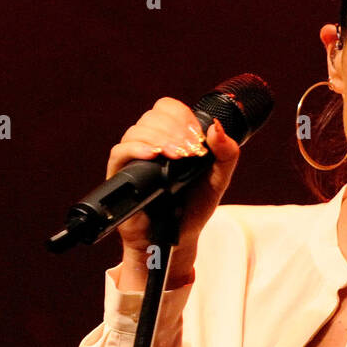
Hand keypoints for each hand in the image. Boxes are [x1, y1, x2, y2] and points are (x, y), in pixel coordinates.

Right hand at [108, 97, 240, 288]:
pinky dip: (136, 149)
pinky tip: (153, 155)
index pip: (168, 108)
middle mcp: (150, 143)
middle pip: (153, 116)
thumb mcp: (218, 180)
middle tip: (190, 152)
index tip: (198, 138)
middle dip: (175, 130)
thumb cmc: (194, 208)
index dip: (182, 117)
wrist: (178, 238)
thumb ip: (226, 154)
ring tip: (176, 157)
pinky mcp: (120, 174)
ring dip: (160, 138)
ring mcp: (134, 157)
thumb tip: (217, 127)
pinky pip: (120, 151)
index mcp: (171, 137)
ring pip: (137, 130)